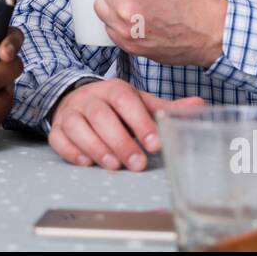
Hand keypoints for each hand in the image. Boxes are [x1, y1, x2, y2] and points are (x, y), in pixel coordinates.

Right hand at [48, 79, 204, 169]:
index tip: (154, 144)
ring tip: (113, 166)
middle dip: (120, 141)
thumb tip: (200, 105)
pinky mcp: (56, 128)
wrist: (78, 98)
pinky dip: (71, 152)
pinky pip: (58, 139)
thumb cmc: (114, 106)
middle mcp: (90, 98)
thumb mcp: (140, 103)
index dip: (140, 121)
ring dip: (96, 147)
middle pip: (101, 116)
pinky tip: (86, 163)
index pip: (125, 101)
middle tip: (136, 163)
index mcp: (113, 89)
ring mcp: (70, 113)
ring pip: (77, 126)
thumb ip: (165, 108)